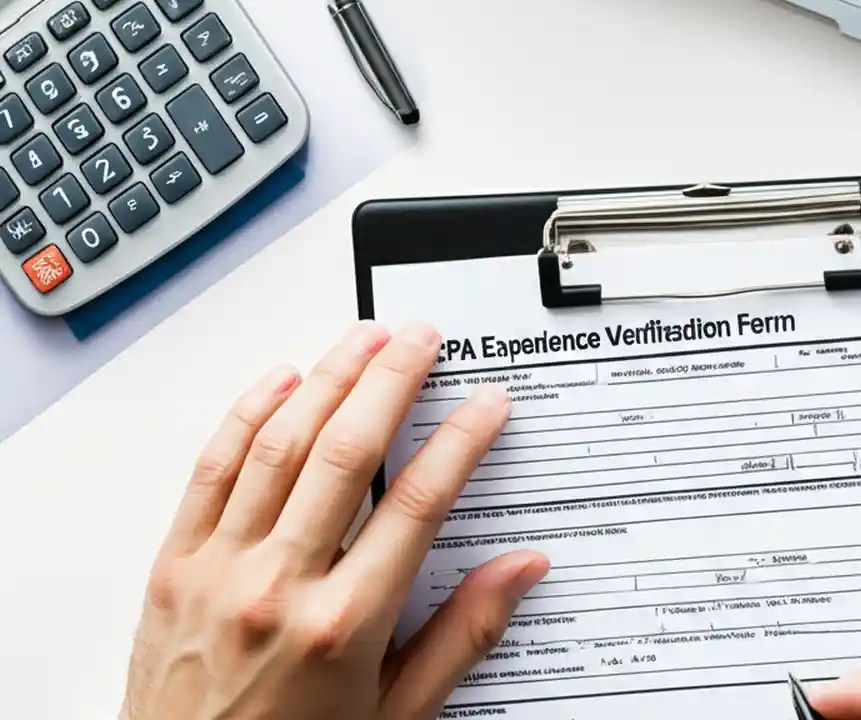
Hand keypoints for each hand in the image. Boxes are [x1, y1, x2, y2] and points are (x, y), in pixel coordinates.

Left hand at [119, 321, 548, 719]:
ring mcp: (220, 568)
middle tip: (421, 338)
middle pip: (347, 452)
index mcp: (345, 624)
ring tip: (363, 339)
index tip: (485, 407)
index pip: (418, 503)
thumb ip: (464, 635)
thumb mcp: (398, 713)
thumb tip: (522, 570)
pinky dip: (247, 415)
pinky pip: (212, 468)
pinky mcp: (174, 563)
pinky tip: (280, 381)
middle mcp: (280, 585)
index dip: (460, 442)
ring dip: (326, 380)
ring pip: (280, 445)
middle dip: (391, 381)